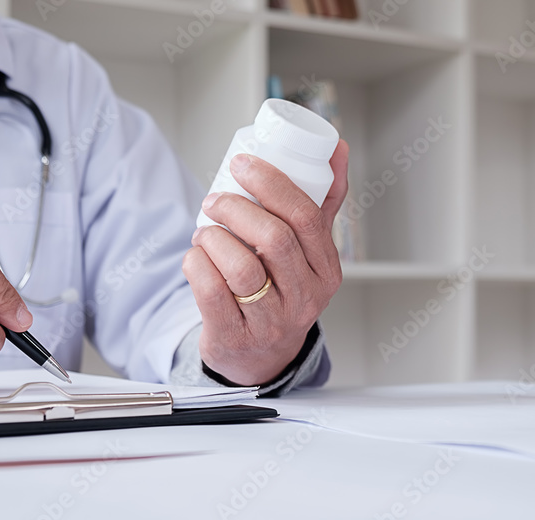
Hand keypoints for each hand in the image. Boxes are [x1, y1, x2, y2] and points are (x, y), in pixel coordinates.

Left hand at [183, 140, 348, 385]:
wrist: (260, 355)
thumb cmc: (283, 292)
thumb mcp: (309, 252)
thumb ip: (322, 203)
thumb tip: (337, 149)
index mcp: (327, 270)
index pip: (306, 217)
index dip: (272, 183)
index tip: (242, 165)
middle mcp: (304, 299)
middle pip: (274, 239)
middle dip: (237, 209)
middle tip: (215, 200)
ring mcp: (270, 322)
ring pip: (240, 267)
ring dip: (214, 238)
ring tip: (205, 231)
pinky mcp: (235, 337)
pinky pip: (210, 293)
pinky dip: (196, 264)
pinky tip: (196, 256)